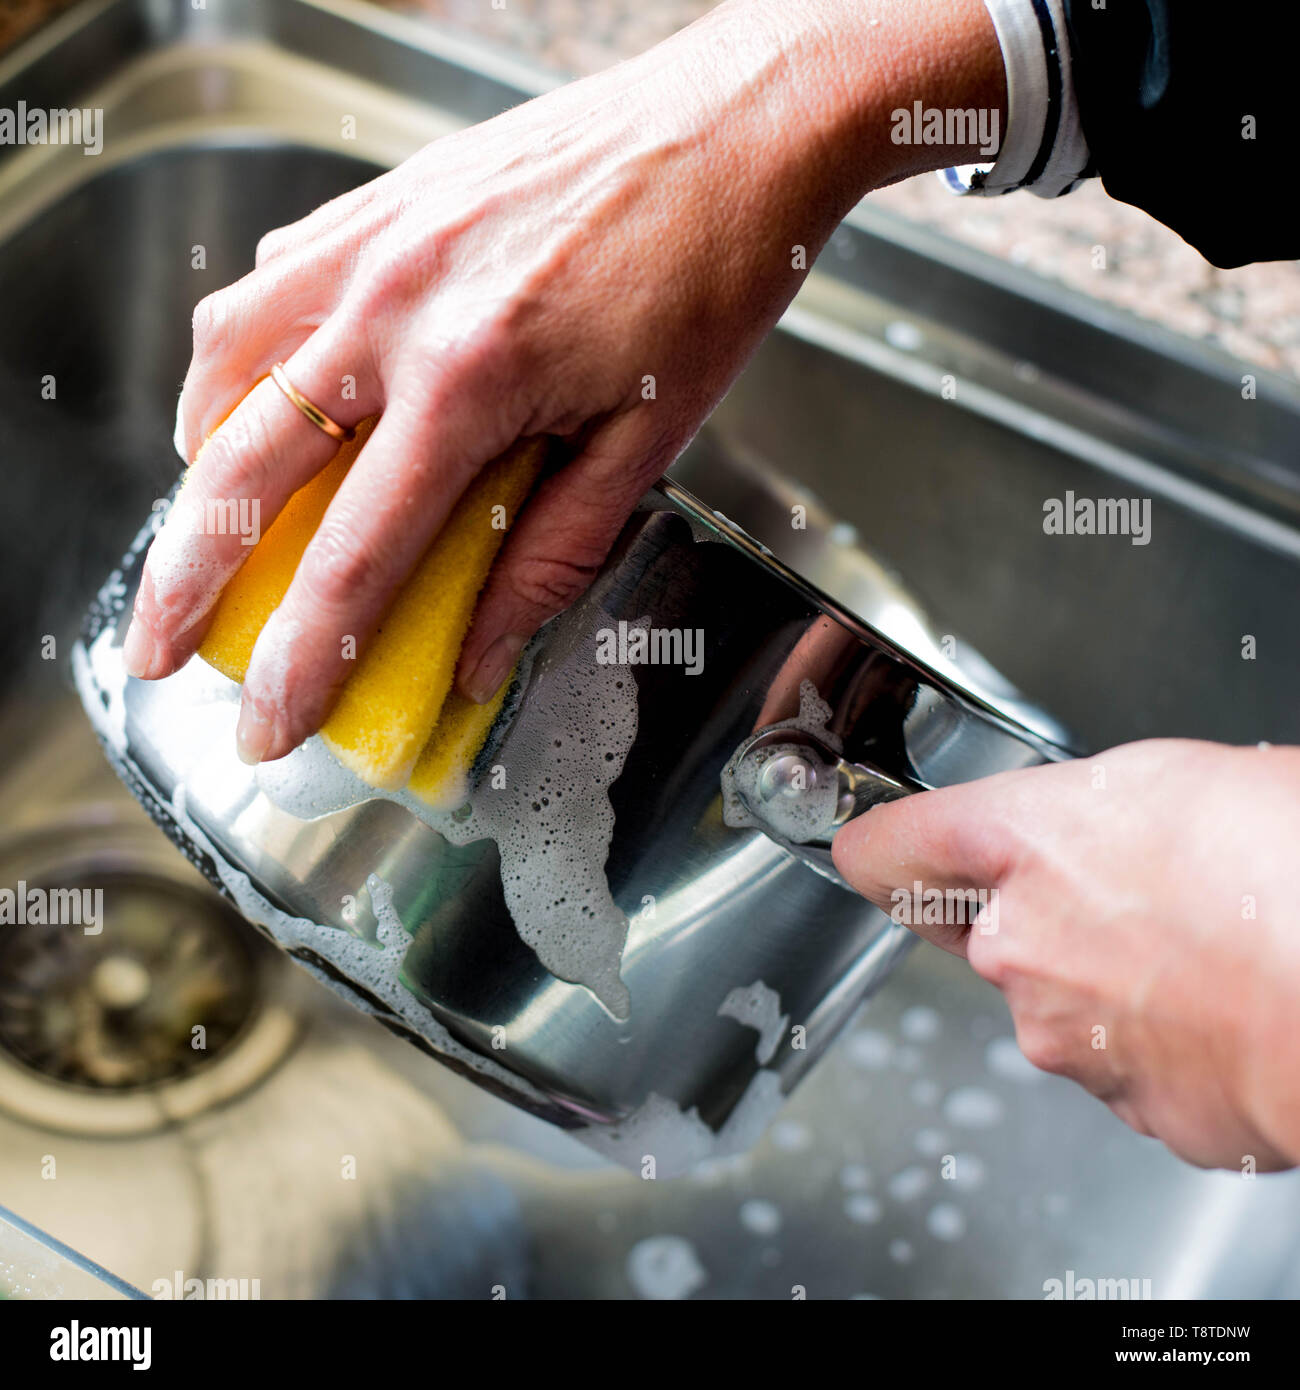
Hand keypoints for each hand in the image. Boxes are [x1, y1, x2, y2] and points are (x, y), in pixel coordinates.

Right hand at [121, 0, 1003, 763]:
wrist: (734, 130)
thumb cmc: (709, 277)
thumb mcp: (646, 443)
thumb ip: (550, 554)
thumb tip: (478, 654)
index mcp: (471, 381)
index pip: (358, 556)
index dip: (303, 658)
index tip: (270, 721)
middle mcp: (395, 307)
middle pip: (245, 464)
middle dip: (185, 577)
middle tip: (157, 649)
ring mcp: (374, 243)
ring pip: (229, 360)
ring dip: (204, 459)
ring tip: (210, 523)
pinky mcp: (379, 203)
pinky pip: (270, 285)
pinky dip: (246, 357)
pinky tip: (272, 394)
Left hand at [831, 739, 1299, 1170]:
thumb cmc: (1291, 865)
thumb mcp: (1175, 780)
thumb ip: (1091, 812)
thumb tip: (1092, 832)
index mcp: (1026, 845)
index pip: (890, 847)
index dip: (882, 845)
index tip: (872, 849)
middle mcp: (1021, 946)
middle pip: (985, 931)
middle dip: (1042, 915)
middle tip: (1138, 894)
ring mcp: (1066, 1037)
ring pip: (1059, 1001)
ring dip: (1108, 981)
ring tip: (1208, 952)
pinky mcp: (1128, 1106)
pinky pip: (1122, 1064)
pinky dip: (1161, 1042)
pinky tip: (1227, 1008)